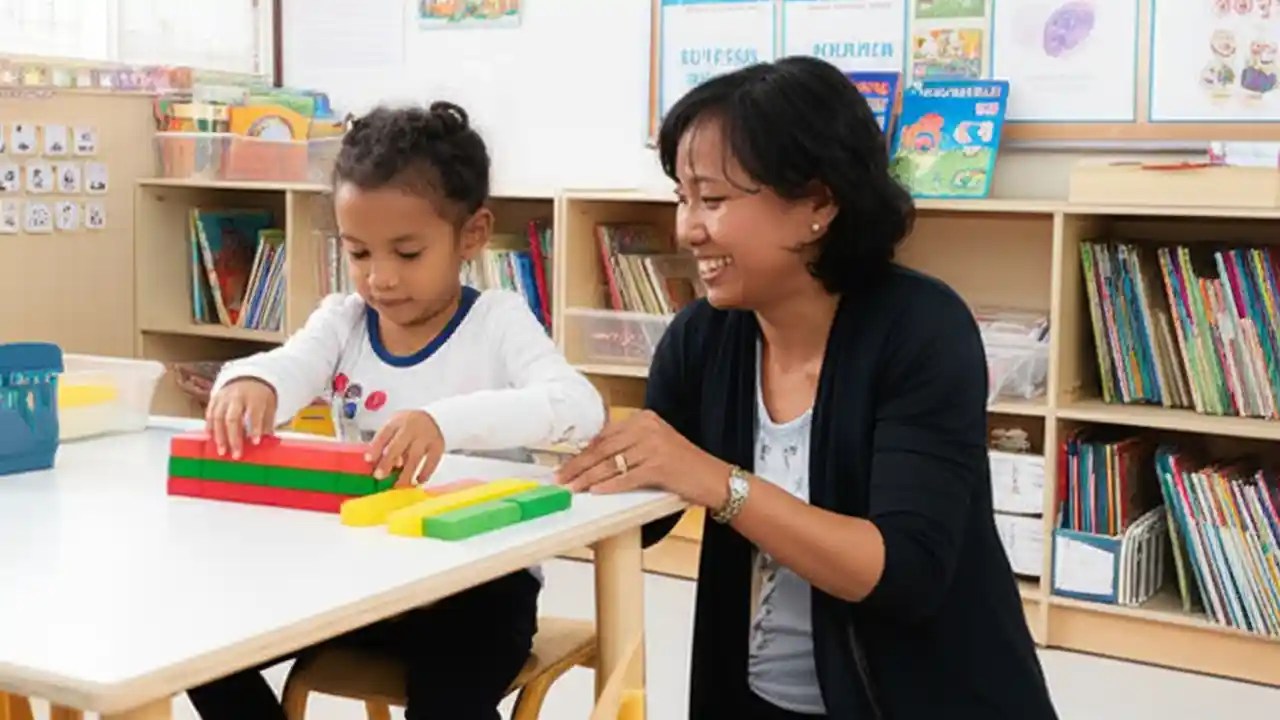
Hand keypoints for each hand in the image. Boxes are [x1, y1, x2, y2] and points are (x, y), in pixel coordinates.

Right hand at [205, 378, 276, 458]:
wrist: (248, 377)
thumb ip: (267, 423)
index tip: (256, 442)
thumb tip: (267, 443)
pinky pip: (210, 413)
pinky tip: (210, 438)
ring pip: (218, 417)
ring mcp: (224, 397)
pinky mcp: (215, 398)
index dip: (255, 428)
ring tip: (222, 451)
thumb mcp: (269, 406)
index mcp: (255, 398)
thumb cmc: (260, 396)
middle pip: (233, 418)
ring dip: (219, 436)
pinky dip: (209, 426)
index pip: (254, 414)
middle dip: (233, 437)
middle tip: (236, 455)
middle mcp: (238, 397)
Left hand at [366, 410, 444, 486]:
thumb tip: (375, 465)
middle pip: (398, 445)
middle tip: (379, 476)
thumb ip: (385, 444)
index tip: (369, 460)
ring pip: (415, 456)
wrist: (433, 418)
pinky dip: (425, 473)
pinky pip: (431, 462)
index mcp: (397, 422)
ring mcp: (427, 436)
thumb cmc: (407, 428)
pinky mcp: (439, 445)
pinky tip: (417, 481)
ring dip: (405, 473)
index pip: (384, 433)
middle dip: (388, 462)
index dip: (376, 447)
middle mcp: (412, 427)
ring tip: (398, 486)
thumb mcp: (394, 429)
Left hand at [554, 410, 730, 507]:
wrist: (713, 477)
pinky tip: (596, 491)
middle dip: (579, 465)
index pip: (605, 436)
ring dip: (588, 478)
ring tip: (573, 487)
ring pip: (611, 464)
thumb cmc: (683, 464)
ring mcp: (653, 446)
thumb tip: (593, 459)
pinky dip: (610, 486)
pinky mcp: (659, 466)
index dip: (583, 452)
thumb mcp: (654, 444)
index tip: (567, 464)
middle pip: (603, 448)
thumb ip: (628, 445)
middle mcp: (647, 428)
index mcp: (644, 418)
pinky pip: (627, 477)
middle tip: (562, 477)